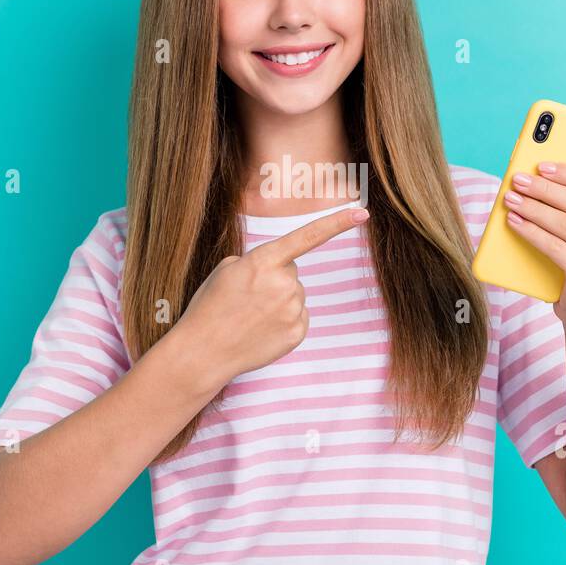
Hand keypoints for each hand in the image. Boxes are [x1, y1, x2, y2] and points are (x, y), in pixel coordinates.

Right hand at [174, 206, 370, 385]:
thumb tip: (282, 270)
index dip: (336, 223)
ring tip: (250, 316)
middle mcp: (284, 284)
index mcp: (264, 261)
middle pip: (291, 271)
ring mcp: (293, 310)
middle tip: (246, 297)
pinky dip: (283, 321)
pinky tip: (261, 330)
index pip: (307, 237)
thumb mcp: (227, 270)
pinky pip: (298, 316)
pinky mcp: (298, 333)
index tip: (361, 212)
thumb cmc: (210, 306)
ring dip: (278, 301)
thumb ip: (259, 261)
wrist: (204, 352)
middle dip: (273, 279)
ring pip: (294, 295)